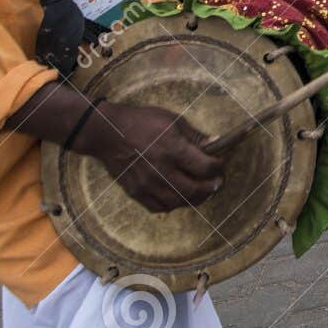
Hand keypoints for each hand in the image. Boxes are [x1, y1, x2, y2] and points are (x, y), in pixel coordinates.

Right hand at [84, 102, 224, 212]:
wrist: (108, 132)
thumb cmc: (142, 122)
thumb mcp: (173, 120)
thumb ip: (195, 135)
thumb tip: (216, 143)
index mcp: (173, 150)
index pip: (205, 168)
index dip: (218, 168)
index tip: (220, 166)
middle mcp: (161, 170)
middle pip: (195, 190)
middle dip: (211, 188)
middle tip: (216, 184)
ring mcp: (147, 184)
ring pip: (178, 202)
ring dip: (194, 200)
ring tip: (201, 192)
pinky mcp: (136, 192)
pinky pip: (159, 207)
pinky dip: (173, 205)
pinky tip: (179, 196)